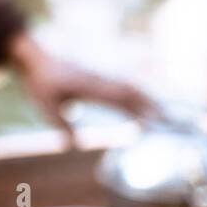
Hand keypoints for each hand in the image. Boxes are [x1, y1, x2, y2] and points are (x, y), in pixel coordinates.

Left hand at [7, 32, 156, 143]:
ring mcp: (101, 79)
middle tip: (169, 120)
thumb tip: (72, 148)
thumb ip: (60, 126)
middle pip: (131, 92)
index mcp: (90, 86)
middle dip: (150, 105)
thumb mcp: (46, 107)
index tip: (153, 119)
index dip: (138, 108)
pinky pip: (121, 87)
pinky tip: (143, 104)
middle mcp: (100, 81)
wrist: (37, 58)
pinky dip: (136, 96)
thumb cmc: (41, 82)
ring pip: (129, 88)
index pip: (120, 98)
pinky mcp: (99, 80)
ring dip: (146, 100)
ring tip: (163, 113)